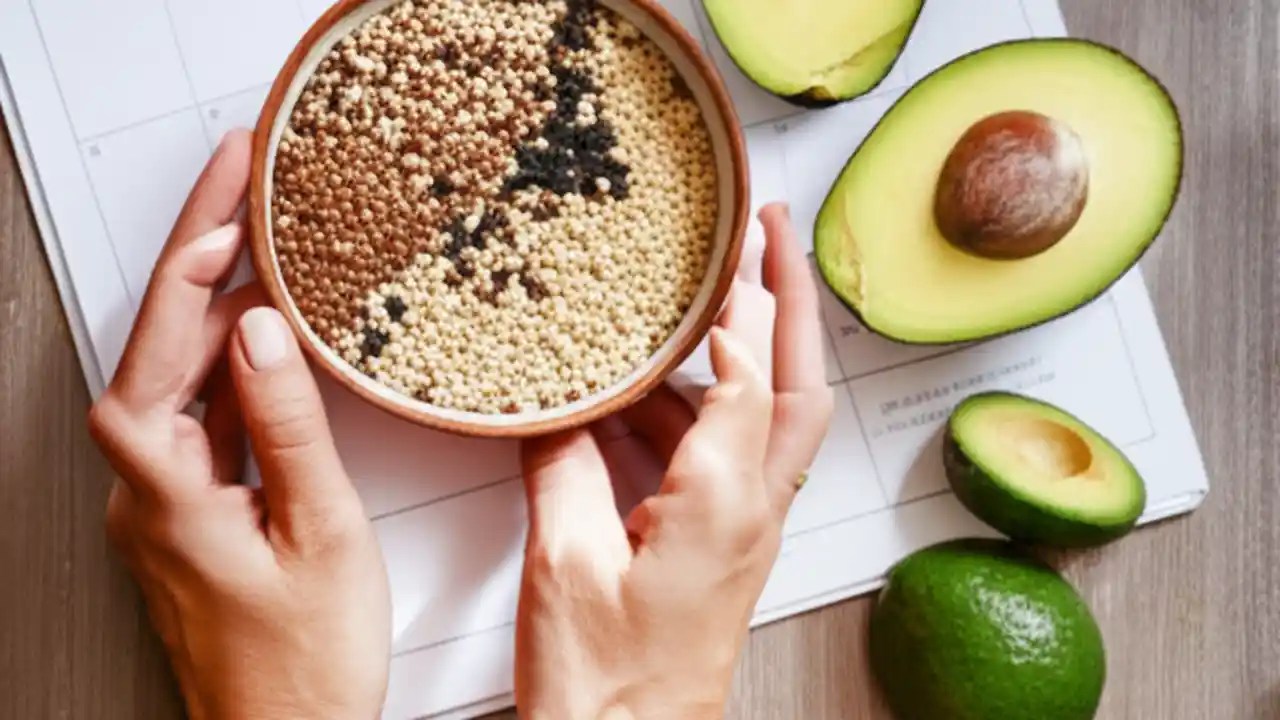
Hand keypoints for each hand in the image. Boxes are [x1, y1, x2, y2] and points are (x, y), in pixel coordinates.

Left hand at [87, 130, 391, 719]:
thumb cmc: (303, 664)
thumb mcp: (320, 531)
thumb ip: (288, 424)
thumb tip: (263, 330)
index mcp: (163, 488)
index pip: (161, 338)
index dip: (193, 252)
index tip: (231, 187)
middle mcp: (144, 488)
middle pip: (161, 347)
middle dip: (208, 263)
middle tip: (258, 192)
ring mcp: (164, 500)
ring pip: (181, 379)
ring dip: (223, 313)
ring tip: (273, 250)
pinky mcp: (191, 512)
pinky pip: (203, 418)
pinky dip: (235, 370)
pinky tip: (270, 345)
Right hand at [514, 204, 834, 719]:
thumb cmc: (608, 689)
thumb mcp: (564, 565)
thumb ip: (561, 470)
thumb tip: (554, 409)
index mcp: (722, 507)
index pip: (749, 380)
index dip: (734, 311)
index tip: (722, 252)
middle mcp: (752, 512)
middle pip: (798, 384)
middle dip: (792, 299)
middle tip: (774, 233)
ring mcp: (744, 529)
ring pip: (768, 416)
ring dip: (745, 350)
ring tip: (703, 297)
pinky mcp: (722, 544)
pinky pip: (726, 455)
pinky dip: (695, 409)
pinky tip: (643, 396)